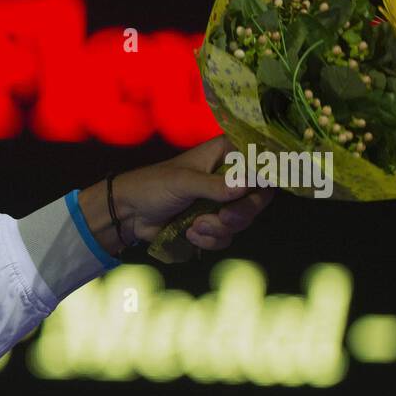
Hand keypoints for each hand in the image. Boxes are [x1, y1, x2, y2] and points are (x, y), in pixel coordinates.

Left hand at [110, 134, 274, 251]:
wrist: (130, 214)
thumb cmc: (153, 186)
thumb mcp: (183, 182)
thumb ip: (216, 185)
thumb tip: (248, 184)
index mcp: (226, 155)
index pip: (262, 165)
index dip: (266, 181)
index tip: (255, 194)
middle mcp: (230, 177)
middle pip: (259, 199)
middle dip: (241, 213)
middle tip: (223, 217)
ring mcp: (222, 202)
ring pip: (242, 222)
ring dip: (218, 229)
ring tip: (194, 225)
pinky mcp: (212, 224)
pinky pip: (225, 237)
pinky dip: (208, 240)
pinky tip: (188, 233)